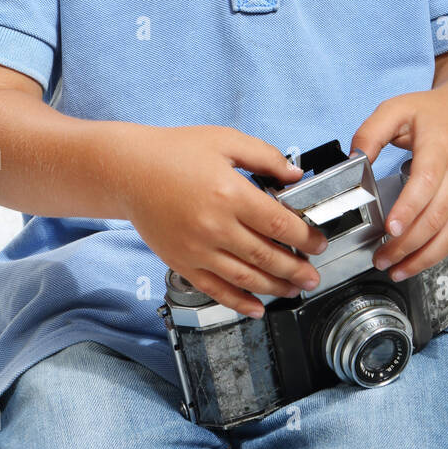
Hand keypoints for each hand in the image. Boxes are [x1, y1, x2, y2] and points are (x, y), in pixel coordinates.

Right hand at [118, 123, 328, 317]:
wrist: (129, 170)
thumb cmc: (174, 152)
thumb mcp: (225, 140)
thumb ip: (265, 156)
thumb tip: (295, 174)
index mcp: (229, 193)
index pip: (278, 222)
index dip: (304, 236)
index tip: (319, 242)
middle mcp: (214, 226)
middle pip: (265, 256)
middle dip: (296, 269)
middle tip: (314, 275)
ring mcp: (196, 249)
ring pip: (244, 278)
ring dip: (275, 288)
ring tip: (294, 290)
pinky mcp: (181, 262)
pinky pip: (215, 290)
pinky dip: (238, 302)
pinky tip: (256, 308)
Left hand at [348, 87, 447, 296]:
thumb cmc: (433, 113)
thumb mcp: (397, 109)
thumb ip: (370, 132)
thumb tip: (353, 162)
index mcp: (440, 149)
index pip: (424, 185)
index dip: (407, 211)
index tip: (389, 229)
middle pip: (435, 217)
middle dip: (406, 244)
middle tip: (380, 259)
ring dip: (426, 258)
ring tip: (400, 270)